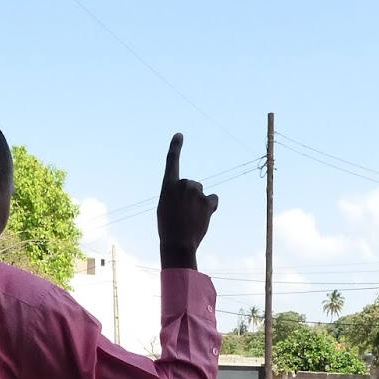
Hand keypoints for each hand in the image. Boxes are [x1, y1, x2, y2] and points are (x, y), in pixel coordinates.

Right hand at [156, 134, 217, 269]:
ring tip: (192, 218)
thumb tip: (194, 194)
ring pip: (202, 193)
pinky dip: (210, 207)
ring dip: (200, 203)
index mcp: (168, 185)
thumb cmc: (168, 228)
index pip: (172, 161)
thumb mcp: (166, 207)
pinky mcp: (207, 200)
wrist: (178, 243)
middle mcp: (183, 184)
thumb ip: (176, 195)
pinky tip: (203, 218)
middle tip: (184, 213)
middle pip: (193, 185)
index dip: (175, 147)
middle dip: (191, 196)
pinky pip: (213, 200)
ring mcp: (196, 191)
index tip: (179, 135)